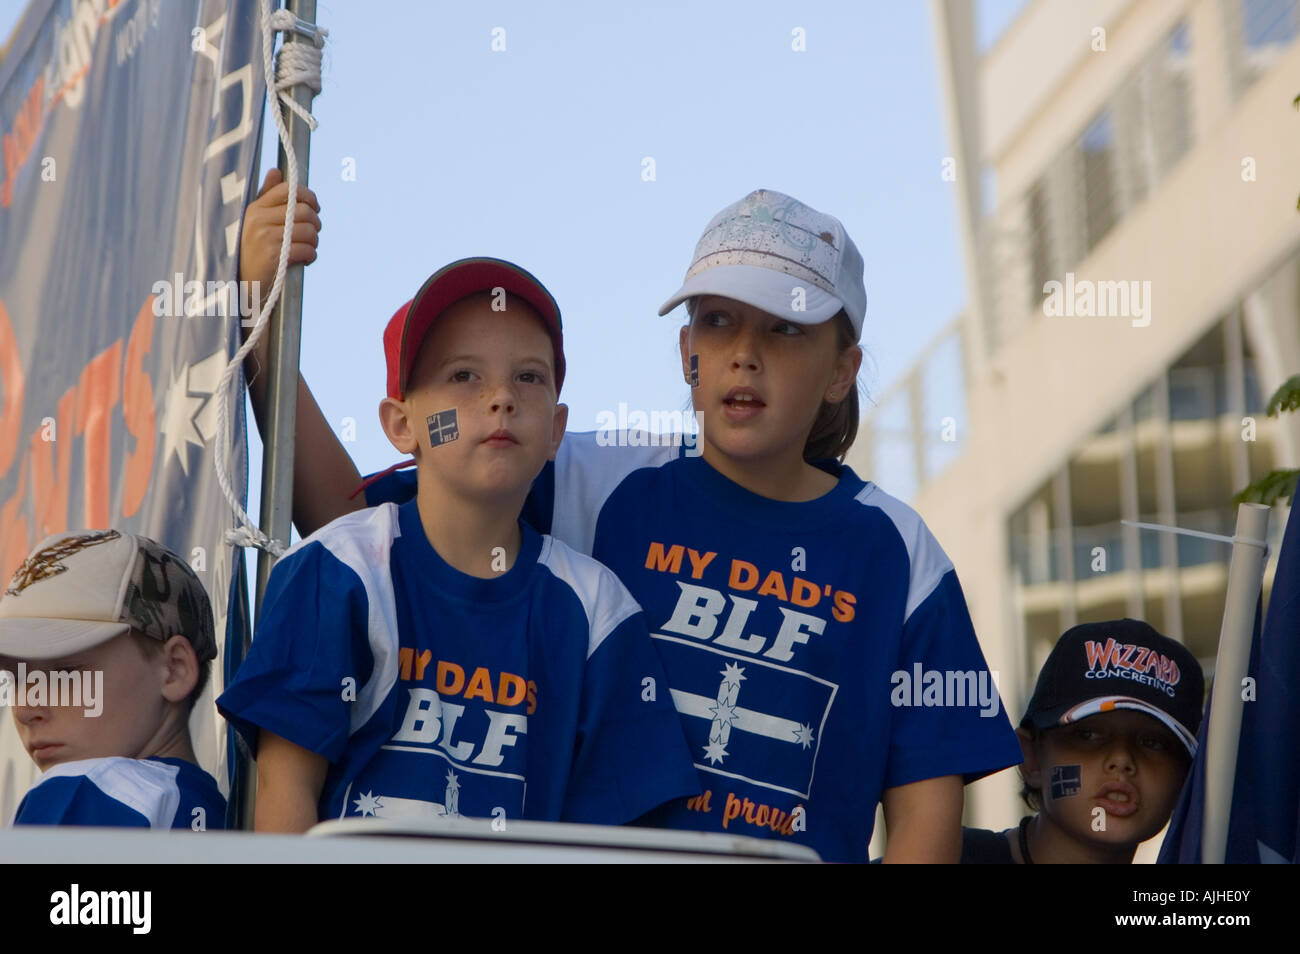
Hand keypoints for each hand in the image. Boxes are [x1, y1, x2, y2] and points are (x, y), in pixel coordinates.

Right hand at [238, 167, 321, 302]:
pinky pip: (306, 248)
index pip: (288, 190)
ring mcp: (266, 236)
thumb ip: (266, 196)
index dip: (308, 197)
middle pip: (304, 210)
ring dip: (314, 241)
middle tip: (313, 233)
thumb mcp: (253, 221)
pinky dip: (311, 255)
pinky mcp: (274, 255)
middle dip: (315, 223)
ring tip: (308, 248)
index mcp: (254, 208)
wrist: (240, 286)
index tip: (314, 208)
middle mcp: (258, 219)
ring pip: (308, 230)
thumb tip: (277, 171)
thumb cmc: (250, 252)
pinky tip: (306, 259)